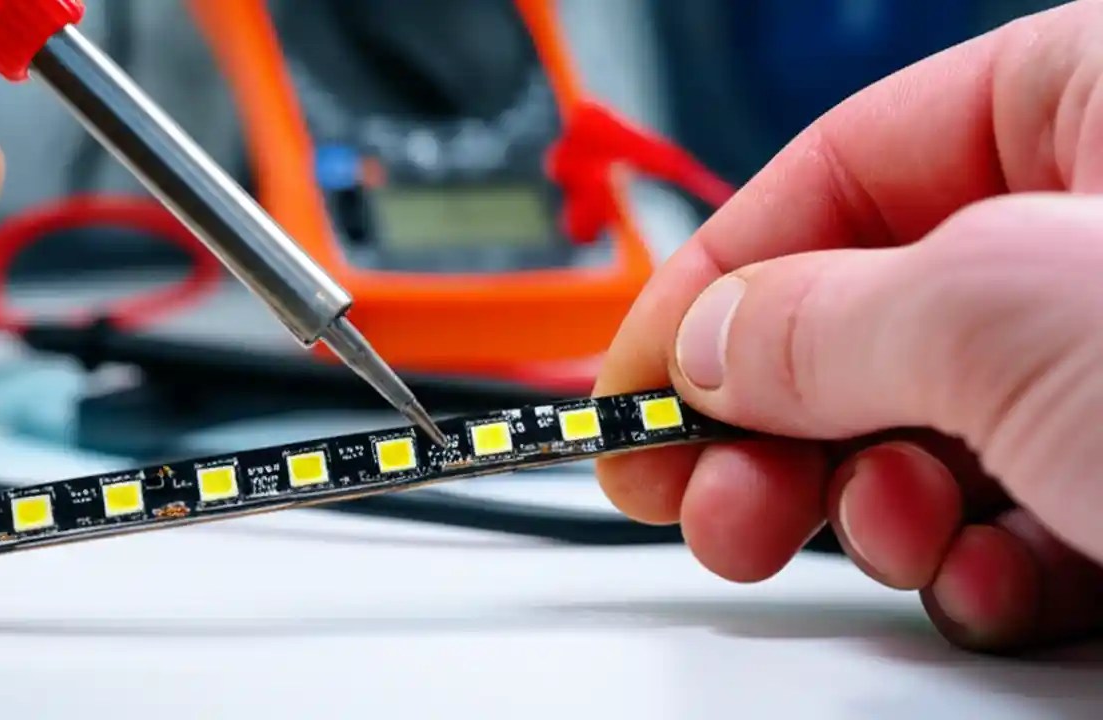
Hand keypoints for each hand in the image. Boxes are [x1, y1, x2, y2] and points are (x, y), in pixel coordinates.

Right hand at [596, 0, 1102, 653]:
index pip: (839, 168)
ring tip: (877, 532)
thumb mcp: (1005, 311)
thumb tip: (705, 346)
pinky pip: (1012, 521)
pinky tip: (985, 580)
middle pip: (865, 319)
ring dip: (868, 505)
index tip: (630, 382)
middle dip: (772, 423)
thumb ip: (821, 322)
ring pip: (925, 433)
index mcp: (1092, 102)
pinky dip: (972, 568)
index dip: (712, 280)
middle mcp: (1098, 238)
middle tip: (702, 494)